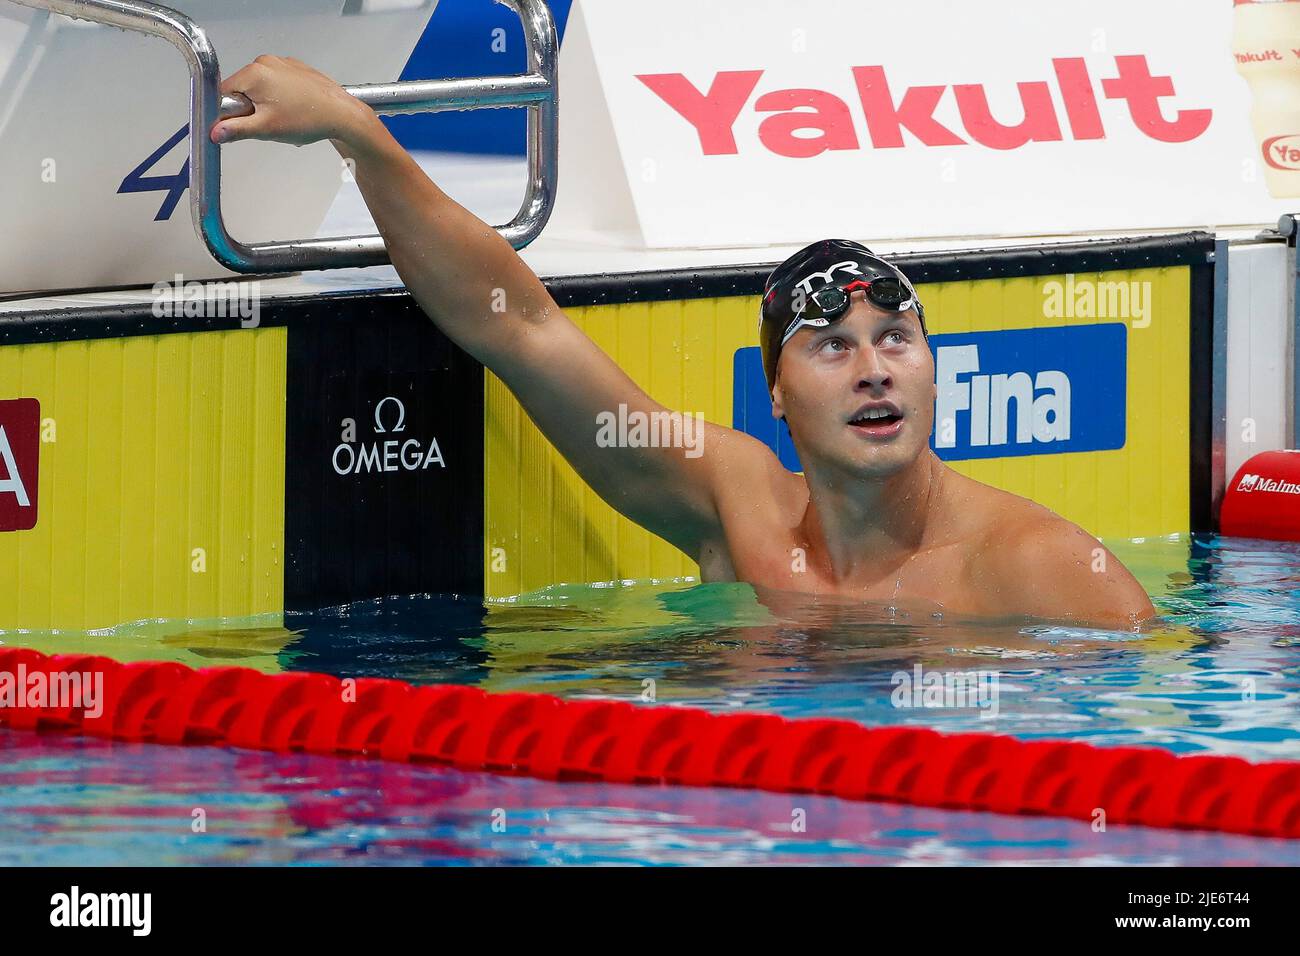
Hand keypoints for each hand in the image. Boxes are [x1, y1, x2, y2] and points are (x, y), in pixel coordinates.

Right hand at [210, 55, 373, 147]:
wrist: (341, 114)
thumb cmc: (309, 119)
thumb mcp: (266, 129)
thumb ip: (236, 129)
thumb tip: (215, 132)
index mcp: (254, 73)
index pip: (224, 92)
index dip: (229, 111)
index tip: (242, 123)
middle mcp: (266, 62)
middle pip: (242, 88)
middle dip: (251, 108)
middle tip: (271, 122)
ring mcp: (282, 63)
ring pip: (260, 87)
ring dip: (266, 104)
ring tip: (286, 116)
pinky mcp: (295, 68)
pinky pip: (276, 83)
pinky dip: (280, 97)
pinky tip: (295, 109)